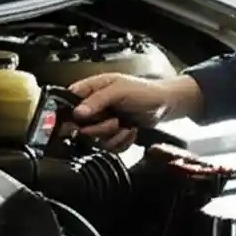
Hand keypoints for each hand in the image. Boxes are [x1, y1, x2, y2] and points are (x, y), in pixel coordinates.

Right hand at [67, 74, 202, 152]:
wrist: (166, 104)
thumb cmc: (145, 91)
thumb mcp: (119, 90)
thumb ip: (97, 100)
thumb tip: (78, 112)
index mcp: (91, 89)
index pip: (69, 102)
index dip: (72, 115)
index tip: (82, 121)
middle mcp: (94, 107)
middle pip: (81, 126)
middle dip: (100, 128)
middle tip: (115, 121)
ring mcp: (102, 122)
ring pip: (95, 139)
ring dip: (113, 136)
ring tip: (125, 125)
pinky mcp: (112, 135)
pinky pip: (108, 147)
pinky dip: (121, 142)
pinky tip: (130, 131)